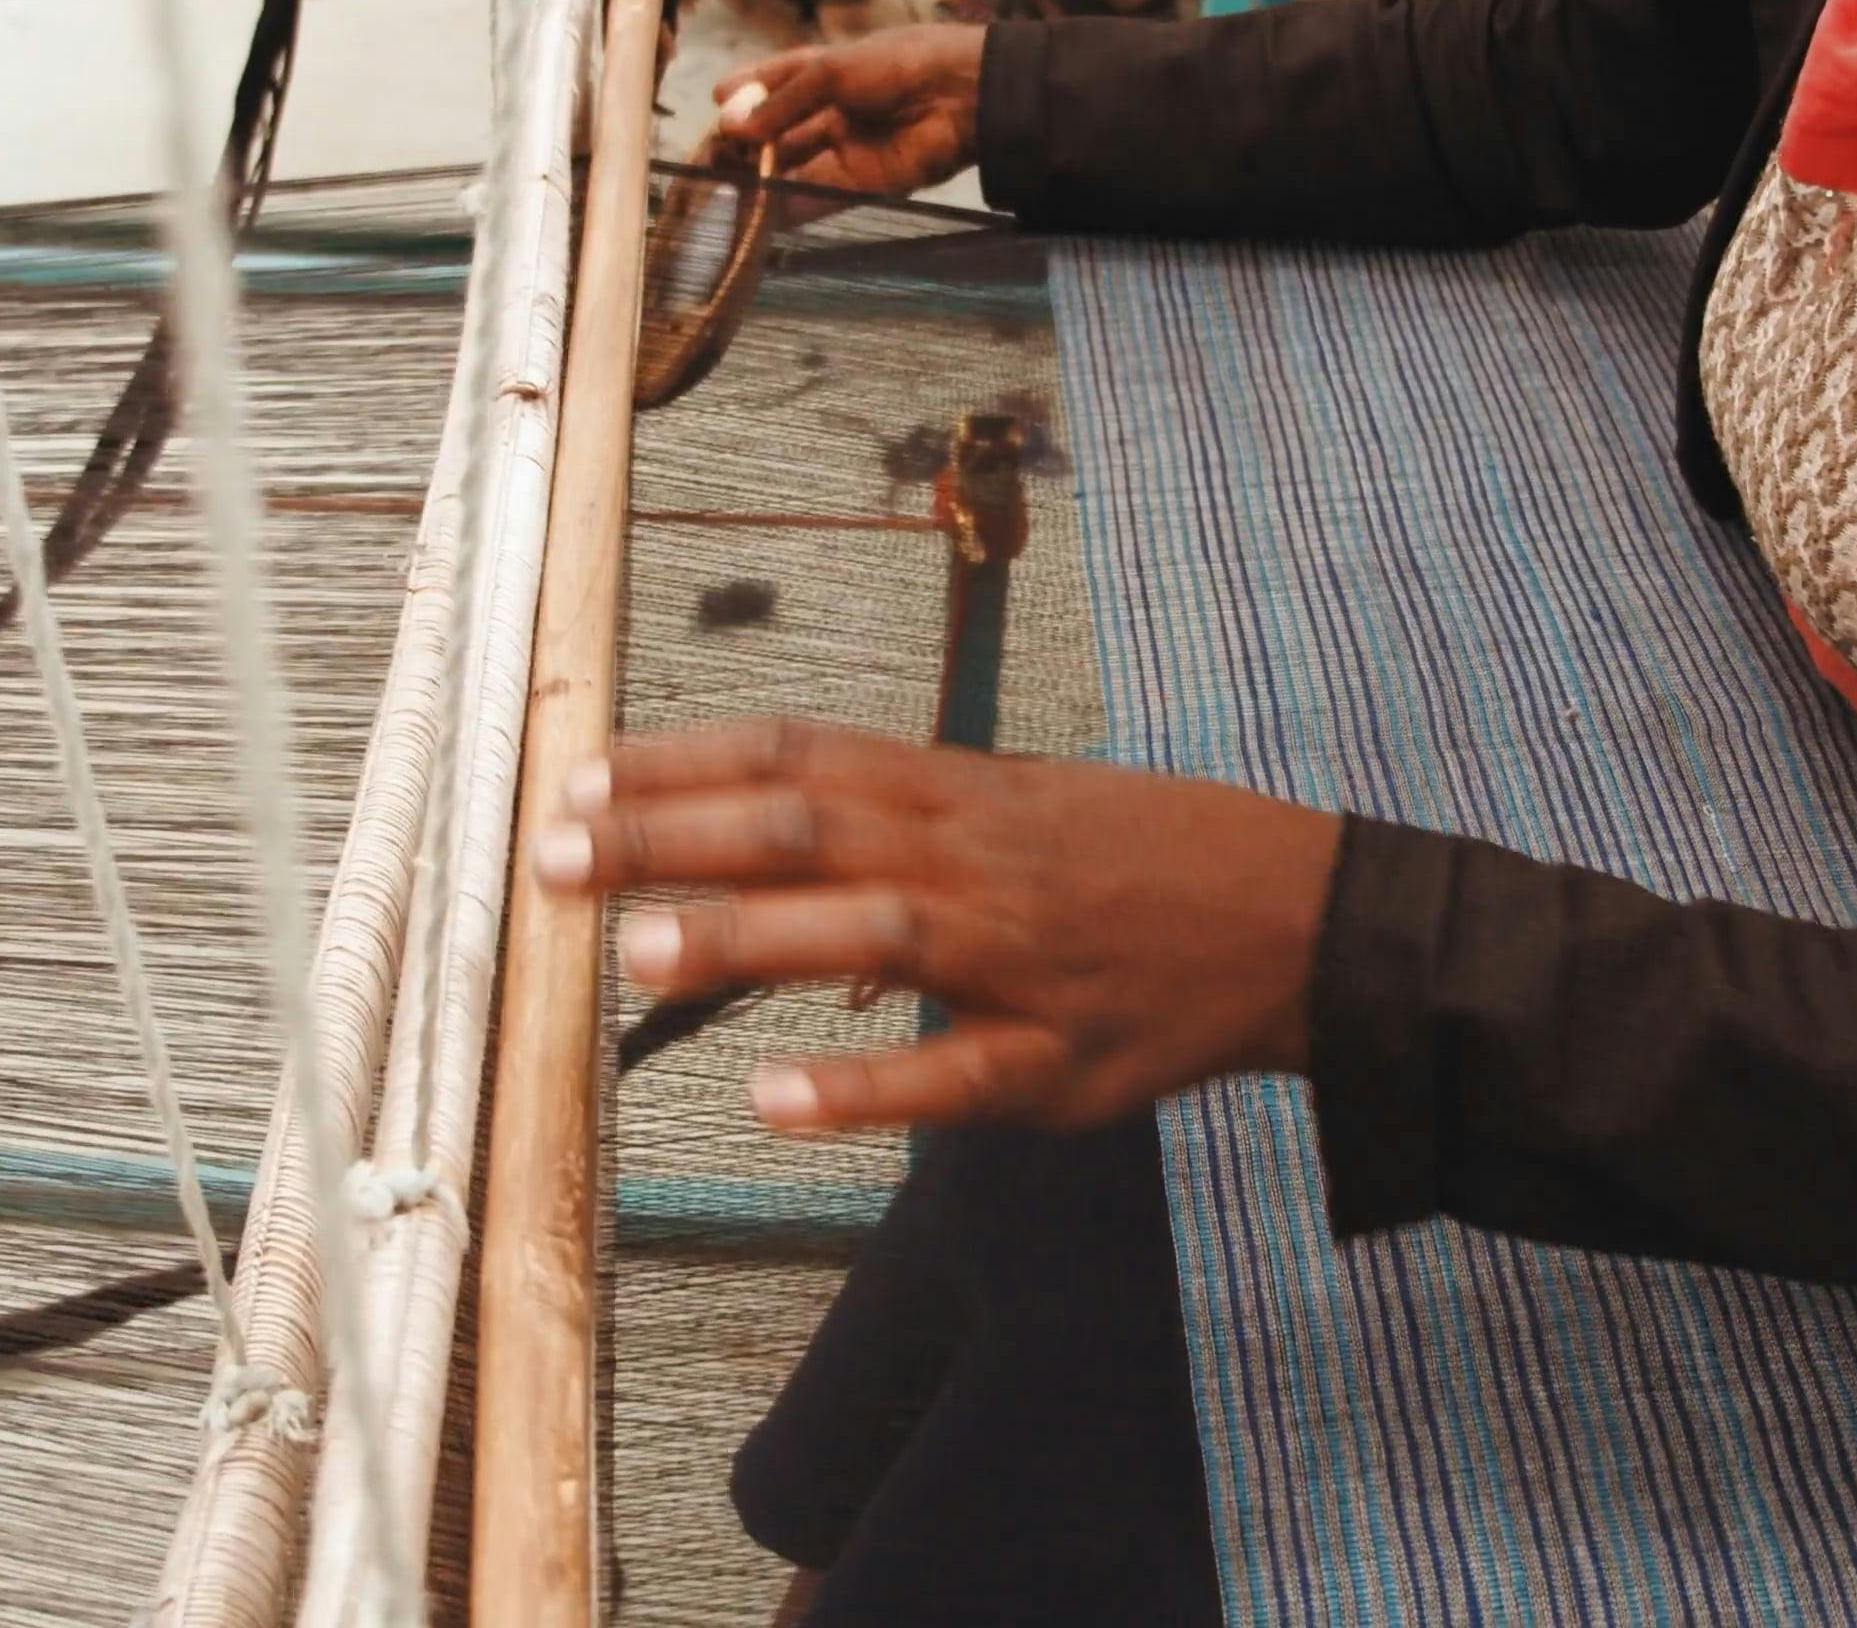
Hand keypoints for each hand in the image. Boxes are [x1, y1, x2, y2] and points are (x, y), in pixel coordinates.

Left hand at [535, 720, 1343, 1133]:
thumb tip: (765, 829)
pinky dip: (863, 1086)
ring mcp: (1019, 959)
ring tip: (639, 954)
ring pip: (872, 931)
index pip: (798, 755)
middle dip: (673, 837)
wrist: (1302, 917)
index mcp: (961, 793)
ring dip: (753, 938)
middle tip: (554, 856)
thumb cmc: (1145, 857)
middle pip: (808, 827)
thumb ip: (901, 819)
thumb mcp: (1023, 801)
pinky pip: (953, 1075)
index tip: (574, 778)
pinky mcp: (1059, 1059)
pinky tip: (774, 1100)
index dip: (679, 762)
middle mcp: (978, 860)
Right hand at [711, 26, 989, 199]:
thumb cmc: (898, 64)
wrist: (962, 94)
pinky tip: (760, 212)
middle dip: (744, 145)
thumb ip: (782, 102)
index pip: (776, 80)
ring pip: (793, 165)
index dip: (745, 91)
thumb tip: (731, 126)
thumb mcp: (831, 71)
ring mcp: (847, 147)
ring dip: (761, 178)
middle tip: (710, 161)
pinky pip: (819, 193)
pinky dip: (790, 204)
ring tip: (724, 191)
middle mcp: (832, 109)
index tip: (714, 104)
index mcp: (826, 70)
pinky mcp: (863, 181)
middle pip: (778, 130)